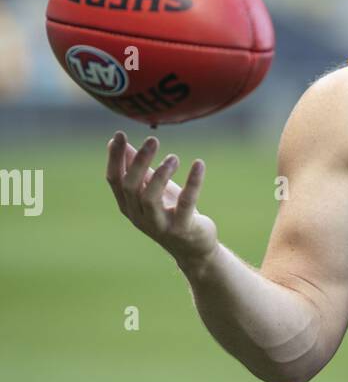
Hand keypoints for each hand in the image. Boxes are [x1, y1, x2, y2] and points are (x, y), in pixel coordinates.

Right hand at [105, 130, 217, 272]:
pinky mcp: (182, 228)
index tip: (119, 134)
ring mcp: (159, 225)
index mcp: (128, 205)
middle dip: (139, 161)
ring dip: (161, 174)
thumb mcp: (152, 188)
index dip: (114, 157)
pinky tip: (199, 164)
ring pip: (150, 197)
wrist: (194, 247)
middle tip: (152, 140)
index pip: (114, 180)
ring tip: (174, 157)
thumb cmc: (171, 213)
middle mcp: (139, 216)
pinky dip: (192, 182)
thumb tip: (117, 142)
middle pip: (130, 187)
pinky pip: (185, 203)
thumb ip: (136, 168)